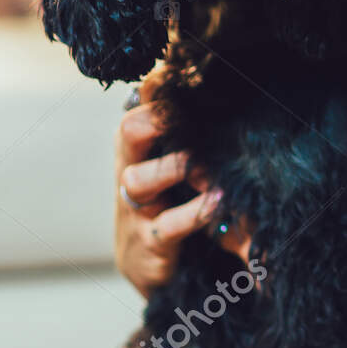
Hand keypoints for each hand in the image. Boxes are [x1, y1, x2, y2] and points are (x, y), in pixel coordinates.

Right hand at [114, 87, 218, 297]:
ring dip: (176, 167)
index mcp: (137, 149)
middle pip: (128, 132)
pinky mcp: (149, 244)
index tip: (193, 80)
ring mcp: (135, 209)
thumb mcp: (173, 166)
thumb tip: (210, 90)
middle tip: (189, 113)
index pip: (140, 107)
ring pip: (138, 180)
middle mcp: (129, 172)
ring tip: (210, 165)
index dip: (161, 91)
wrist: (151, 267)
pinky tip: (218, 202)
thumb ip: (185, 135)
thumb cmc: (169, 203)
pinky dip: (193, 213)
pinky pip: (167, 226)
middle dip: (156, 119)